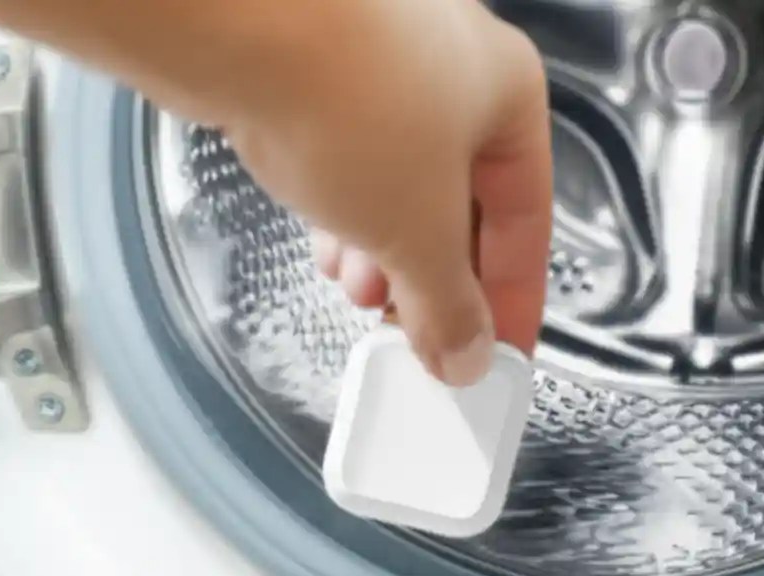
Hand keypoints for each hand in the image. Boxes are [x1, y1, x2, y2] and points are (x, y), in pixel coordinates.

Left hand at [222, 1, 552, 385]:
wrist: (235, 15)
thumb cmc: (349, 95)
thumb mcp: (418, 234)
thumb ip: (447, 305)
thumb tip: (464, 355)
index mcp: (509, 93)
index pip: (528, 220)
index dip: (515, 299)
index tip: (500, 353)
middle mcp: (451, 64)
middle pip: (462, 198)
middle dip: (437, 275)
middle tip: (416, 332)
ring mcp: (378, 56)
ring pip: (399, 175)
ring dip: (385, 246)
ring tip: (360, 292)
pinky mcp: (309, 62)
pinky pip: (344, 150)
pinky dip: (343, 203)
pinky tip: (326, 240)